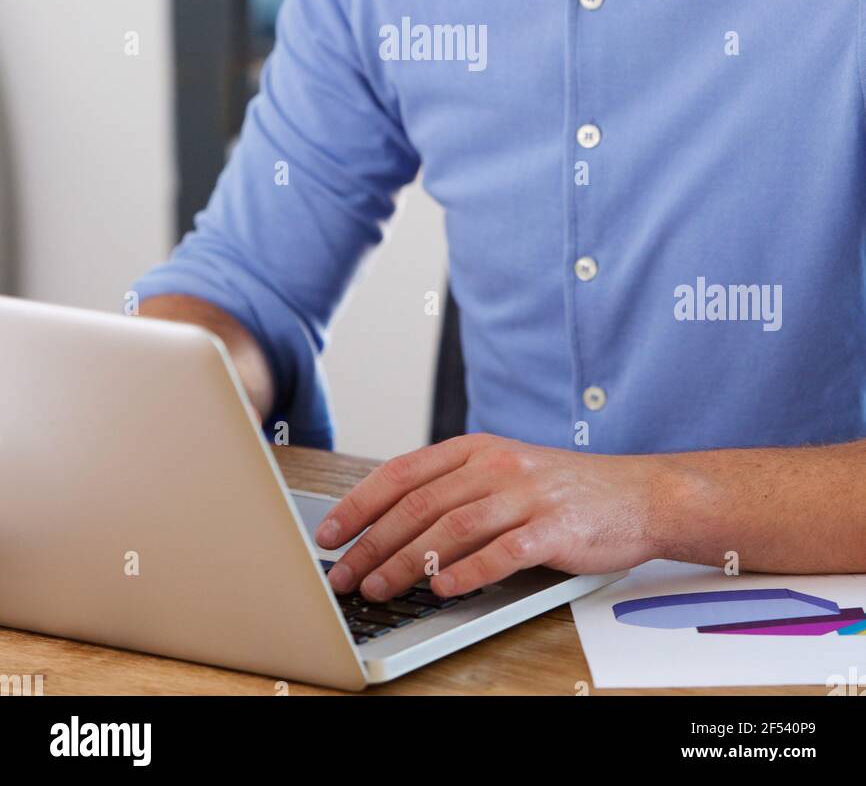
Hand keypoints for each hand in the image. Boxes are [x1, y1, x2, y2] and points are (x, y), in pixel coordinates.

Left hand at [314, 433, 670, 601]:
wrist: (638, 495)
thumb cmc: (562, 490)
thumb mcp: (503, 471)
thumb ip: (454, 488)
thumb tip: (388, 524)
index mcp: (476, 448)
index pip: (402, 473)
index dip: (359, 504)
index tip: (329, 533)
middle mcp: (497, 465)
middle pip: (419, 505)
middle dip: (371, 543)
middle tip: (343, 575)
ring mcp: (526, 495)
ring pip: (451, 529)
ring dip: (406, 562)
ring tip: (378, 587)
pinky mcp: (554, 529)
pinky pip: (502, 552)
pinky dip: (467, 572)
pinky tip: (442, 590)